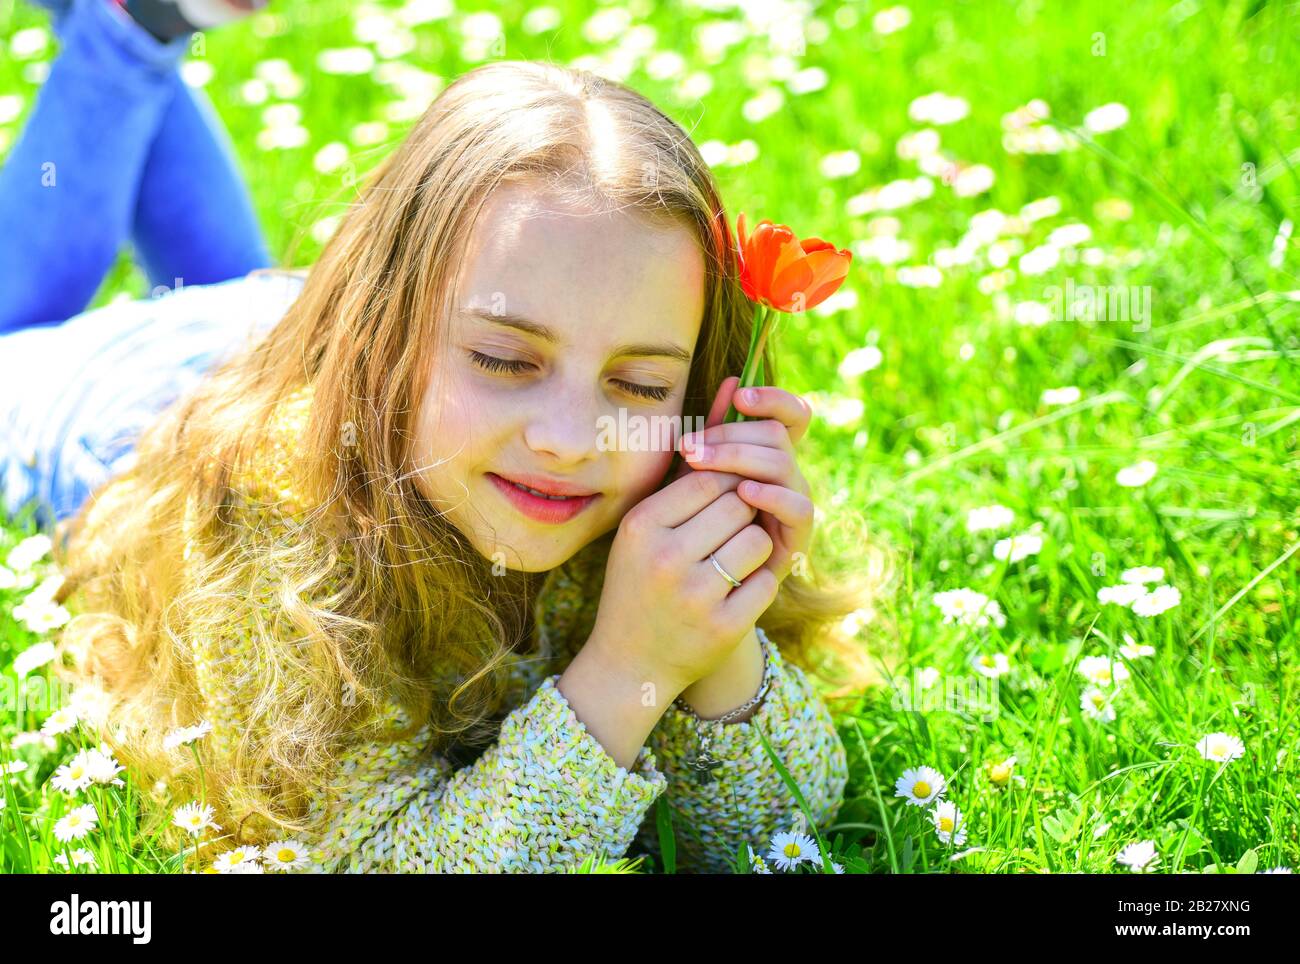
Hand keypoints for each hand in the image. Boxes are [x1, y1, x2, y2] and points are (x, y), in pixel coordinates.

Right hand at [586, 464, 779, 695]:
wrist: (630, 662)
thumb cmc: (639, 584)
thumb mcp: (640, 536)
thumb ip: (679, 494)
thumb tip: (731, 450)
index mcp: (641, 527)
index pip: (707, 481)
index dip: (726, 485)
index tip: (724, 501)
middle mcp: (665, 559)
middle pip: (737, 506)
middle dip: (743, 515)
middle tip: (728, 535)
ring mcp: (695, 596)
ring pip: (757, 541)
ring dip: (754, 548)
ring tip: (733, 562)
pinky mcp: (724, 627)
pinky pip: (765, 583)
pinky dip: (757, 584)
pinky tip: (736, 593)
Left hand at [675, 379, 814, 585]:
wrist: (695, 586)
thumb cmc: (691, 525)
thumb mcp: (696, 474)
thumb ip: (712, 432)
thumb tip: (731, 380)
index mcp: (769, 453)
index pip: (792, 413)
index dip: (773, 398)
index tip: (738, 396)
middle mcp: (788, 473)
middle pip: (776, 434)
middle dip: (730, 434)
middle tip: (688, 445)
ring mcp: (795, 502)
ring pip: (782, 462)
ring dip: (738, 457)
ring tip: (698, 462)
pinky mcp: (798, 535)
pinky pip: (798, 506)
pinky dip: (770, 495)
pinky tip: (742, 492)